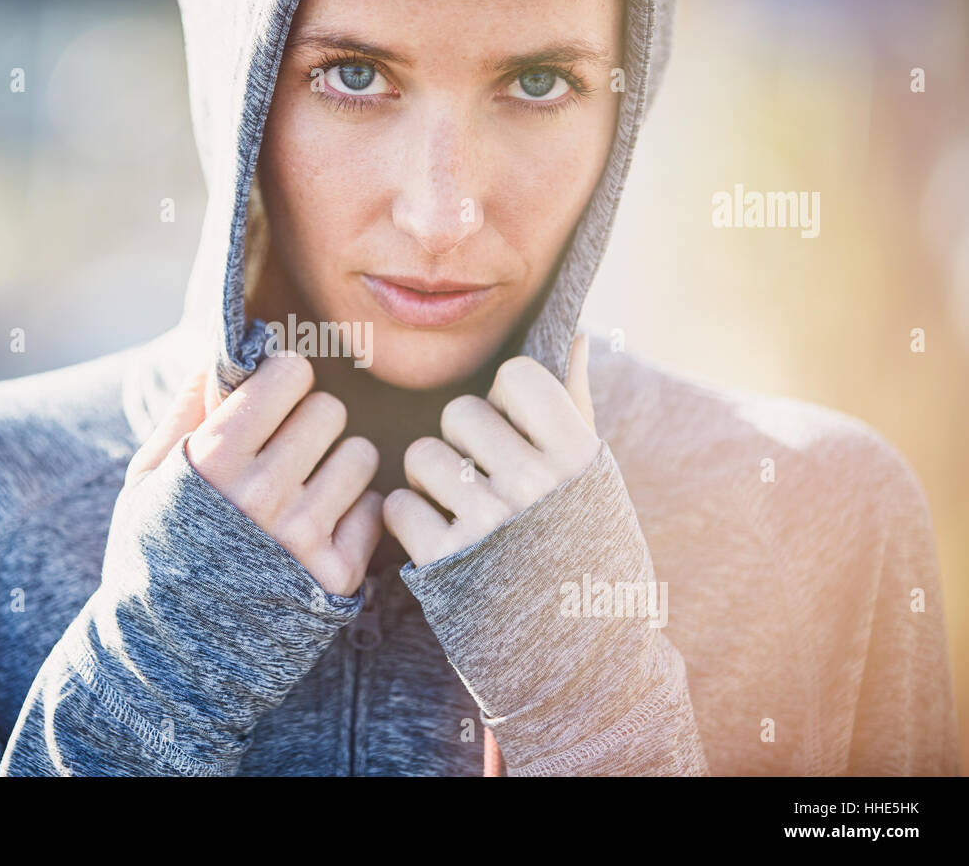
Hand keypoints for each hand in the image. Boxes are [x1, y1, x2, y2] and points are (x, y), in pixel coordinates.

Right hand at [126, 355, 381, 596]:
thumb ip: (183, 412)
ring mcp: (302, 536)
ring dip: (338, 465)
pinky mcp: (335, 575)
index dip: (283, 380)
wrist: (169, 657)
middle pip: (330, 411)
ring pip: (361, 455)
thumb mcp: (145, 479)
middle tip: (289, 450)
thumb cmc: (152, 554)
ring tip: (306, 489)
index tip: (273, 400)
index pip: (290, 373)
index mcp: (213, 458)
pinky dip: (352, 514)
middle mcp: (262, 493)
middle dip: (310, 423)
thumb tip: (216, 355)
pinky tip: (319, 528)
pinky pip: (373, 509)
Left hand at [383, 333, 598, 566]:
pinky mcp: (446, 564)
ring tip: (462, 510)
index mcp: (578, 453)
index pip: (516, 375)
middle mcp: (534, 481)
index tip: (517, 435)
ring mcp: (488, 522)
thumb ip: (577, 408)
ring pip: (421, 455)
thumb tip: (580, 336)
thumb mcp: (595, 481)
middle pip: (458, 412)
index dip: (506, 400)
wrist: (584, 655)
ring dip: (432, 481)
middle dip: (463, 441)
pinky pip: (397, 506)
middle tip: (485, 479)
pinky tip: (441, 540)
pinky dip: (409, 521)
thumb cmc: (586, 550)